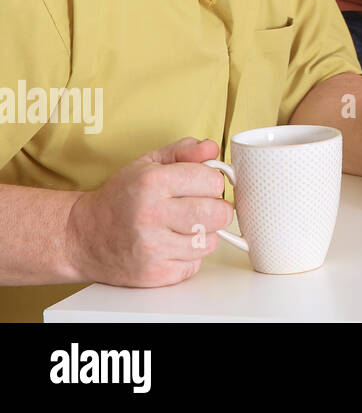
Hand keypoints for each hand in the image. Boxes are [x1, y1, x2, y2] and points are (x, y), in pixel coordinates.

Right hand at [65, 137, 231, 286]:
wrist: (81, 237)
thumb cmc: (119, 198)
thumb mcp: (148, 163)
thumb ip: (184, 151)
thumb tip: (212, 149)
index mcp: (153, 183)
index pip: (213, 181)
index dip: (212, 183)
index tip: (202, 186)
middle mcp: (152, 215)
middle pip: (218, 214)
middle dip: (217, 209)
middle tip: (201, 208)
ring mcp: (152, 248)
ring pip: (209, 241)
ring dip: (203, 234)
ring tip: (181, 227)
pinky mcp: (154, 274)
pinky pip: (195, 264)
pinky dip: (189, 256)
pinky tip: (171, 245)